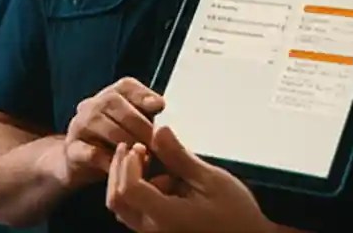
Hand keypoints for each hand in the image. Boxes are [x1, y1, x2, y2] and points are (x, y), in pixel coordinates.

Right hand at [61, 77, 165, 188]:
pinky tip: (125, 168)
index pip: (126, 86)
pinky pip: (90, 152)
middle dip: (139, 124)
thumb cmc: (117, 142)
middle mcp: (91, 105)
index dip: (143, 94)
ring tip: (144, 156)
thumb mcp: (137, 127)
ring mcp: (78, 126)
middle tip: (158, 143)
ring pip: (100, 124)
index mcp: (111, 95)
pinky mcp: (72, 150)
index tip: (160, 107)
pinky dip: (110, 160)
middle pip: (113, 103)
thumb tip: (160, 104)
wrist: (83, 165)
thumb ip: (149, 116)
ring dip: (126, 141)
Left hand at [106, 126, 273, 232]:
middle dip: (120, 169)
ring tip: (150, 161)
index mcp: (166, 217)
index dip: (128, 164)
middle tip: (133, 148)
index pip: (129, 189)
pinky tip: (162, 179)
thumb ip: (179, 157)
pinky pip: (135, 212)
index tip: (139, 146)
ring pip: (123, 207)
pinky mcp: (158, 232)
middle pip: (116, 200)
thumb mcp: (211, 180)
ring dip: (127, 180)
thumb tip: (159, 131)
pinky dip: (139, 192)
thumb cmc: (236, 215)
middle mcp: (153, 230)